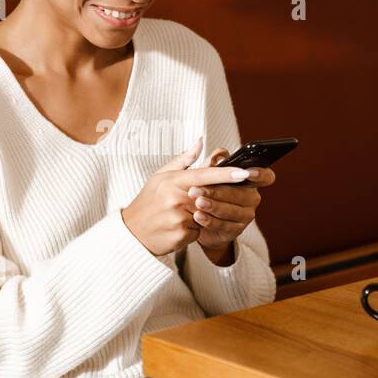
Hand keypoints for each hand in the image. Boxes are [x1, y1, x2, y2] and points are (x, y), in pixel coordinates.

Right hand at [120, 137, 261, 255]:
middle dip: (210, 200)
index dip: (226, 174)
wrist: (132, 232)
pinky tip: (176, 228)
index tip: (245, 172)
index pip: (204, 175)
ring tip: (177, 216)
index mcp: (173, 181)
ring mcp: (178, 218)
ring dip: (199, 216)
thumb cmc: (148, 201)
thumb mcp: (160, 176)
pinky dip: (193, 230)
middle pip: (208, 197)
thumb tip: (200, 141)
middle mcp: (175, 198)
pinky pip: (199, 231)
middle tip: (197, 201)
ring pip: (205, 215)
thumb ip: (183, 160)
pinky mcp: (181, 236)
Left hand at [189, 147, 274, 256]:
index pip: (265, 176)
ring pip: (231, 210)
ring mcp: (246, 215)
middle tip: (198, 189)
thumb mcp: (202, 175)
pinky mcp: (236, 230)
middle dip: (217, 191)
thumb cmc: (202, 190)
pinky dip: (209, 220)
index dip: (260, 174)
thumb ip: (210, 164)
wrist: (195, 218)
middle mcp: (251, 197)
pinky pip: (224, 225)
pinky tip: (198, 216)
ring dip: (213, 206)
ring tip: (197, 202)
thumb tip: (219, 155)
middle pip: (240, 194)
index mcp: (248, 180)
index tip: (247, 173)